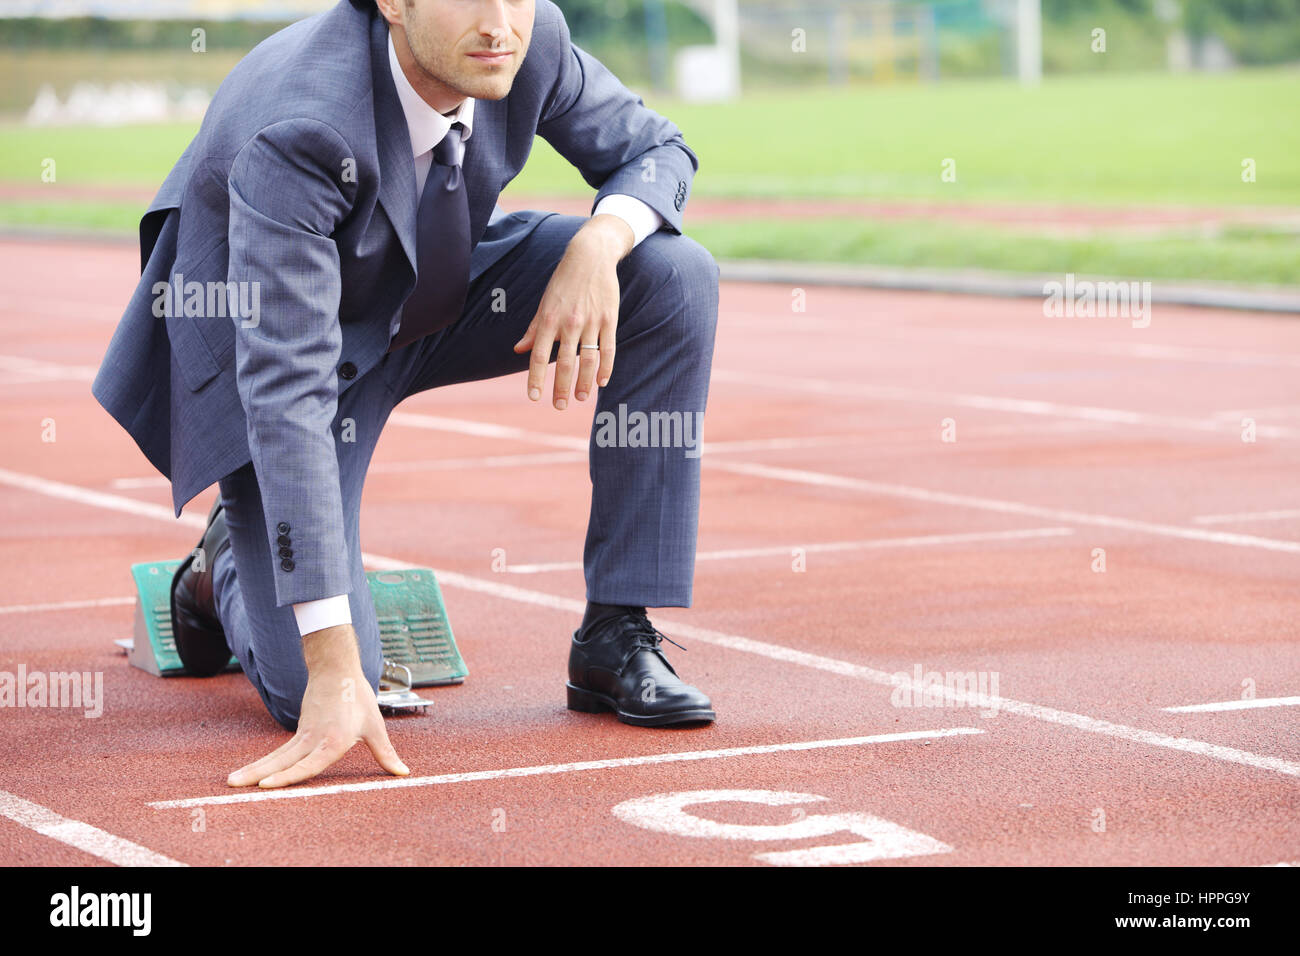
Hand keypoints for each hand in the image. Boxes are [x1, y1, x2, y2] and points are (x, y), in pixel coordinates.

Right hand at [227, 624, 408, 788]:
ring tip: (231, 781)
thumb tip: (404, 773)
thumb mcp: (375, 727)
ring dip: (254, 769)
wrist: (337, 667)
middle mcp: (315, 739)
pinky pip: (281, 752)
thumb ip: (386, 753)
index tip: (266, 786)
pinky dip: (265, 763)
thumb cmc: (358, 698)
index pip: (308, 765)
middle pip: (283, 761)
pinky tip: (250, 774)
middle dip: (257, 776)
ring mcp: (304, 734)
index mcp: (335, 740)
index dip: (287, 777)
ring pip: (277, 756)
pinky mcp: (300, 731)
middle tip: (232, 786)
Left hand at [512, 215, 631, 408]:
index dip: (536, 378)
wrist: (590, 256)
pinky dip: (606, 368)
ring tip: (581, 398)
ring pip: (588, 359)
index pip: (540, 355)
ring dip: (584, 382)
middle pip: (565, 362)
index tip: (534, 397)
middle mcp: (569, 322)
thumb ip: (533, 329)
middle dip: (561, 388)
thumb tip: (518, 350)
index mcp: (549, 319)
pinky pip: (608, 348)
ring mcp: (591, 321)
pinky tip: (602, 382)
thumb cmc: (563, 281)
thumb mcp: (544, 303)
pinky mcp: (609, 319)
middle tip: (559, 407)